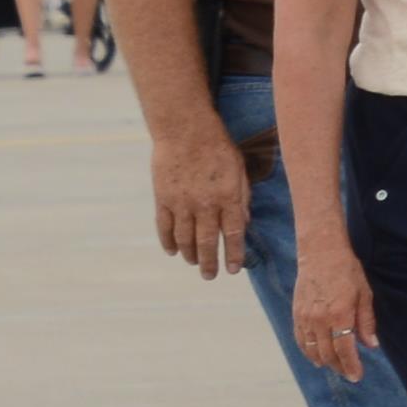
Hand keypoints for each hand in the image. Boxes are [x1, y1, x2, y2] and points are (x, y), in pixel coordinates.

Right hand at [150, 133, 253, 277]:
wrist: (185, 130)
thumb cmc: (218, 147)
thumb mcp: (240, 169)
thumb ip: (242, 197)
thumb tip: (244, 223)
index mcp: (228, 196)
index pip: (233, 234)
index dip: (234, 254)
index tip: (234, 269)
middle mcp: (205, 204)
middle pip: (207, 242)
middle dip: (210, 263)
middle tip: (211, 276)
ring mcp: (182, 203)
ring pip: (185, 239)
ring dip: (190, 255)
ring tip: (195, 263)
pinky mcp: (163, 199)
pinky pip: (164, 228)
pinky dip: (168, 242)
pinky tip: (172, 251)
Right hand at [290, 241, 374, 377]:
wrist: (320, 253)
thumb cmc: (347, 271)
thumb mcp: (364, 294)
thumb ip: (366, 321)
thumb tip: (372, 346)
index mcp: (339, 314)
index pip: (344, 349)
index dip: (351, 366)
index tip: (357, 376)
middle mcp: (319, 320)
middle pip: (328, 354)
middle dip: (339, 367)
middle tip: (349, 374)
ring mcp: (305, 318)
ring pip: (312, 351)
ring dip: (324, 362)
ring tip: (336, 367)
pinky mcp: (296, 315)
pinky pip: (301, 341)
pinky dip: (308, 352)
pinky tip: (317, 357)